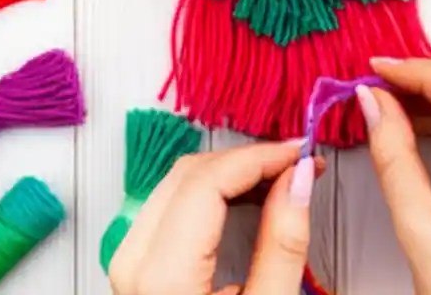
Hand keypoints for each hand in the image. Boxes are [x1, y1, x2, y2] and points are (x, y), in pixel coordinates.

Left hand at [108, 141, 322, 294]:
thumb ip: (283, 243)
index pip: (210, 180)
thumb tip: (300, 181)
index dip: (261, 157)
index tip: (302, 154)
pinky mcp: (135, 265)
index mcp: (163, 276)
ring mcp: (128, 262)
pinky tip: (249, 198)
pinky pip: (171, 206)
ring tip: (281, 179)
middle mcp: (133, 262)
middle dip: (249, 159)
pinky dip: (212, 192)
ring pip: (178, 184)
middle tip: (298, 164)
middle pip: (190, 173)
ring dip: (231, 172)